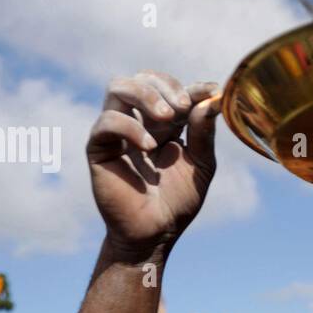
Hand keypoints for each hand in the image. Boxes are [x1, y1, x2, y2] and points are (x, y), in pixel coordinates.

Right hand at [87, 71, 222, 258]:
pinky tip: (149, 147)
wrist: (155, 234)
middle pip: (142, 78)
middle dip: (165, 86)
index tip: (213, 91)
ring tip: (167, 117)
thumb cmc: (177, 202)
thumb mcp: (201, 165)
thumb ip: (204, 133)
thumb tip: (211, 100)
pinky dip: (130, 127)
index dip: (192, 87)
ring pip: (118, 87)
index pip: (172, 90)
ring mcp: (117, 132)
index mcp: (164, 123)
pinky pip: (107, 121)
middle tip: (183, 107)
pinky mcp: (99, 148)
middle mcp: (138, 121)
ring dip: (145, 95)